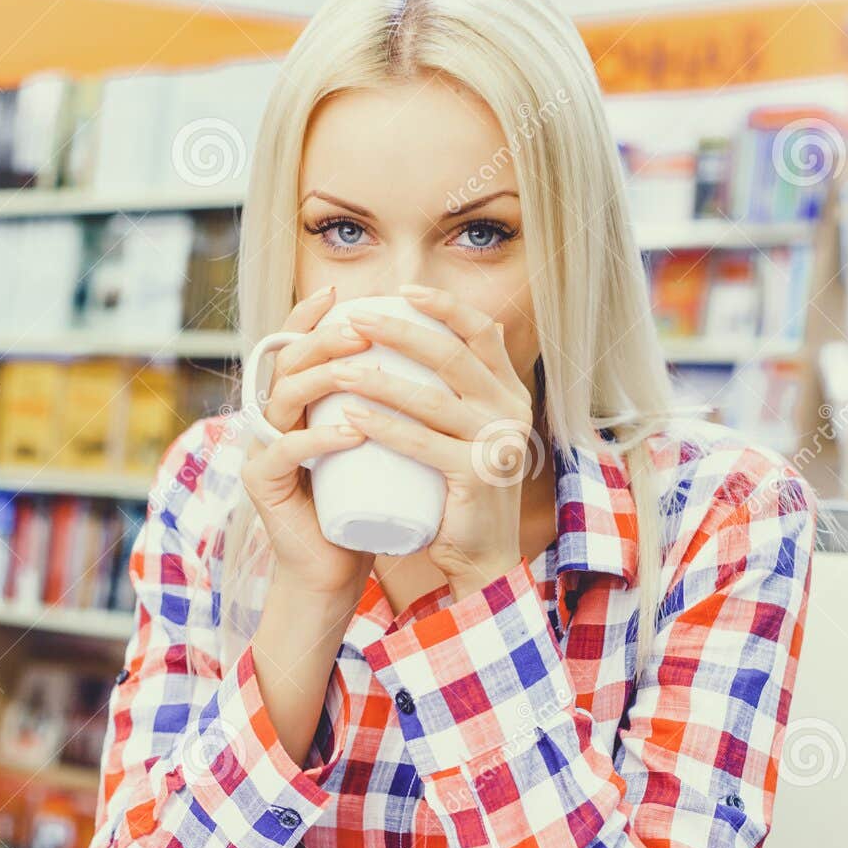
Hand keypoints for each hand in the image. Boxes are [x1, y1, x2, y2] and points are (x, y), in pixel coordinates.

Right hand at [240, 285, 376, 602]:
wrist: (334, 567)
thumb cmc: (362, 503)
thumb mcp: (377, 444)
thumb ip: (387, 405)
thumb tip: (438, 356)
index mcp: (295, 404)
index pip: (296, 347)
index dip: (311, 316)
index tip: (341, 293)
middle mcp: (272, 418)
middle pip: (288, 361)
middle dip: (324, 338)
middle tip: (363, 329)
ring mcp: (262, 449)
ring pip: (284, 397)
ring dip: (323, 377)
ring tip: (360, 367)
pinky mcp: (264, 484)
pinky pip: (287, 452)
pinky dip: (319, 440)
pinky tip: (351, 431)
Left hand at [328, 285, 539, 599]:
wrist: (482, 557)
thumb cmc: (460, 492)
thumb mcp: (469, 432)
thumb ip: (462, 390)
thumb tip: (444, 333)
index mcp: (510, 393)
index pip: (481, 332)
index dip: (443, 307)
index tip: (402, 291)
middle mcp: (511, 412)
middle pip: (452, 355)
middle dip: (399, 331)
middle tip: (353, 320)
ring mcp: (496, 444)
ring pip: (431, 398)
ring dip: (379, 379)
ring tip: (336, 370)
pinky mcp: (476, 476)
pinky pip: (421, 443)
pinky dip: (383, 426)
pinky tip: (350, 414)